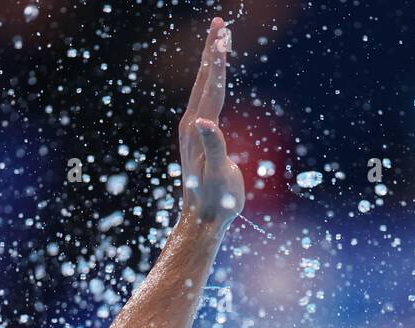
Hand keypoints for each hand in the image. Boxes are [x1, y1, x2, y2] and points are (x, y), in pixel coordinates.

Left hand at [177, 18, 243, 229]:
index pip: (210, 88)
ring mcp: (194, 129)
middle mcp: (192, 124)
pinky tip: (216, 77)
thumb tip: (205, 123)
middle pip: (204, 79)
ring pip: (204, 87)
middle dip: (212, 50)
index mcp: (198, 129)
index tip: (222, 37)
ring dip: (212, 62)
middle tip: (219, 23)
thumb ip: (213, 147)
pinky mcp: (198, 135)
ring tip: (220, 39)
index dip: (217, 62)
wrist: (203, 218)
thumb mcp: (218, 175)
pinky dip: (213, 81)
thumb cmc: (216, 200)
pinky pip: (207, 98)